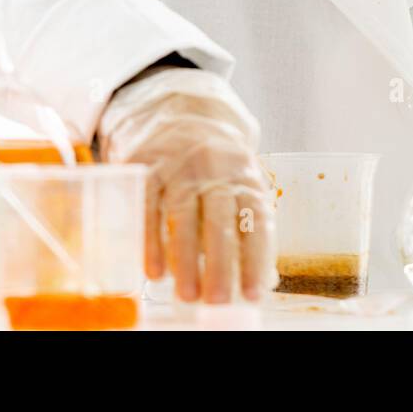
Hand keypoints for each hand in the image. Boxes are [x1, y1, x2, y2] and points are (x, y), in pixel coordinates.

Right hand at [97, 67, 276, 302]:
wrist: (180, 110)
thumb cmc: (216, 165)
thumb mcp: (240, 184)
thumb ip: (250, 227)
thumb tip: (265, 281)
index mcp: (245, 177)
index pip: (255, 220)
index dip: (256, 258)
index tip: (254, 294)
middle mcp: (215, 169)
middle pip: (219, 219)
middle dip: (220, 262)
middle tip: (217, 301)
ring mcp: (179, 165)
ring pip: (182, 214)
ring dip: (185, 258)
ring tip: (187, 296)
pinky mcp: (147, 165)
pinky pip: (148, 205)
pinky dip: (150, 240)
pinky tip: (153, 271)